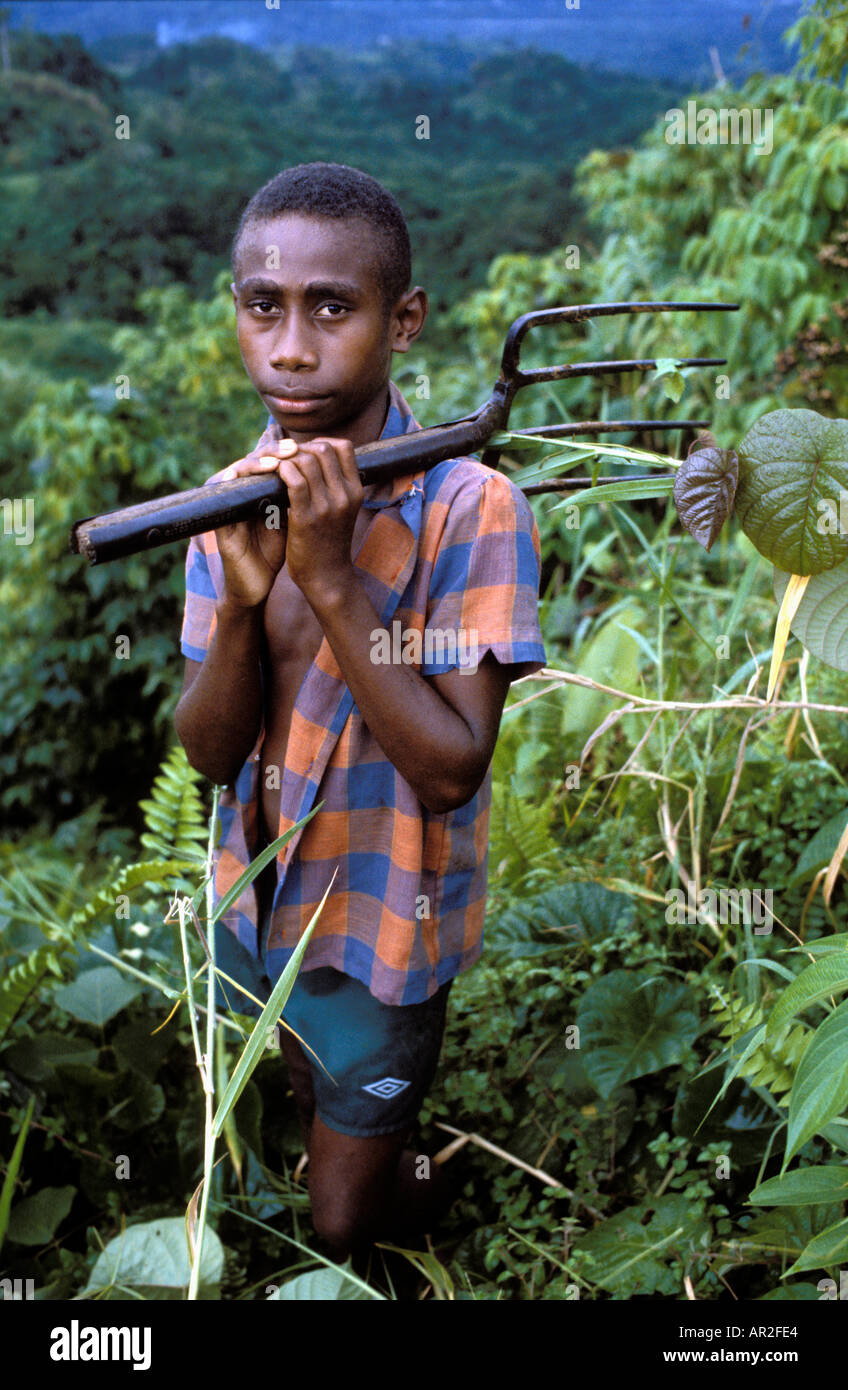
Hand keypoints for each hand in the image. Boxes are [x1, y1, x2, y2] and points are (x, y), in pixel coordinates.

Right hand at [214, 437, 297, 607]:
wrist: (255, 584)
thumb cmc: (273, 552)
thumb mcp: (290, 520)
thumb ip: (299, 497)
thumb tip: (325, 473)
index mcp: (258, 492)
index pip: (270, 461)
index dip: (286, 452)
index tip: (306, 447)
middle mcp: (241, 494)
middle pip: (254, 460)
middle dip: (273, 451)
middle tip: (292, 447)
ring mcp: (228, 505)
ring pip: (238, 471)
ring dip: (257, 463)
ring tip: (276, 461)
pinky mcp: (219, 519)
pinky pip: (224, 494)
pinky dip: (236, 482)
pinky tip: (252, 475)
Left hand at [275, 438, 363, 603]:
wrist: (327, 576)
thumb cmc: (330, 541)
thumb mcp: (343, 510)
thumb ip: (337, 485)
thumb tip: (320, 456)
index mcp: (356, 490)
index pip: (343, 447)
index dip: (321, 442)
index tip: (306, 453)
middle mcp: (345, 495)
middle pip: (323, 449)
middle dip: (301, 448)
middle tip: (287, 460)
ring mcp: (327, 506)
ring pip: (306, 461)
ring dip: (287, 459)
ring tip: (277, 468)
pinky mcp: (306, 518)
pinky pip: (293, 480)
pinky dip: (281, 472)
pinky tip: (274, 478)